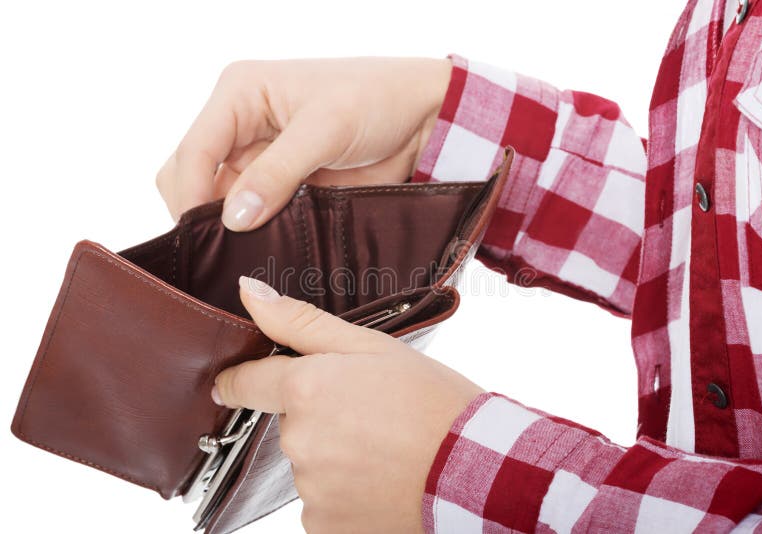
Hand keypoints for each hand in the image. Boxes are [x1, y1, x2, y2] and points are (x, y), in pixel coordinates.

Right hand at [157, 57, 450, 230]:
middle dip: (201, 212)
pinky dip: (251, 234)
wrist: (421, 119)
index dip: (190, 194)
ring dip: (227, 228)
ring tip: (244, 255)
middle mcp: (240, 125)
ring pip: (218, 200)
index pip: (193, 150)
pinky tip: (262, 250)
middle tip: (224, 250)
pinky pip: (250, 214)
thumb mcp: (325, 129)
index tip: (203, 235)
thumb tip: (232, 219)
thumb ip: (276, 173)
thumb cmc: (375, 100)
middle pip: (193, 176)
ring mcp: (259, 159)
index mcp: (240, 93)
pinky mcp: (280, 186)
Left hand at [212, 276, 482, 532]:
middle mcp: (298, 441)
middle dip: (319, 417)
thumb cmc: (431, 399)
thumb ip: (301, 322)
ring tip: (384, 450)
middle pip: (290, 424)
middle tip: (370, 414)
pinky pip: (322, 503)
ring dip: (335, 456)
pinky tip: (381, 480)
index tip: (232, 384)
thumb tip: (247, 291)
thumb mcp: (372, 346)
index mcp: (304, 390)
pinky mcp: (325, 525)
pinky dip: (345, 493)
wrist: (475, 469)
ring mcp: (311, 488)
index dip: (238, 381)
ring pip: (310, 464)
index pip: (244, 385)